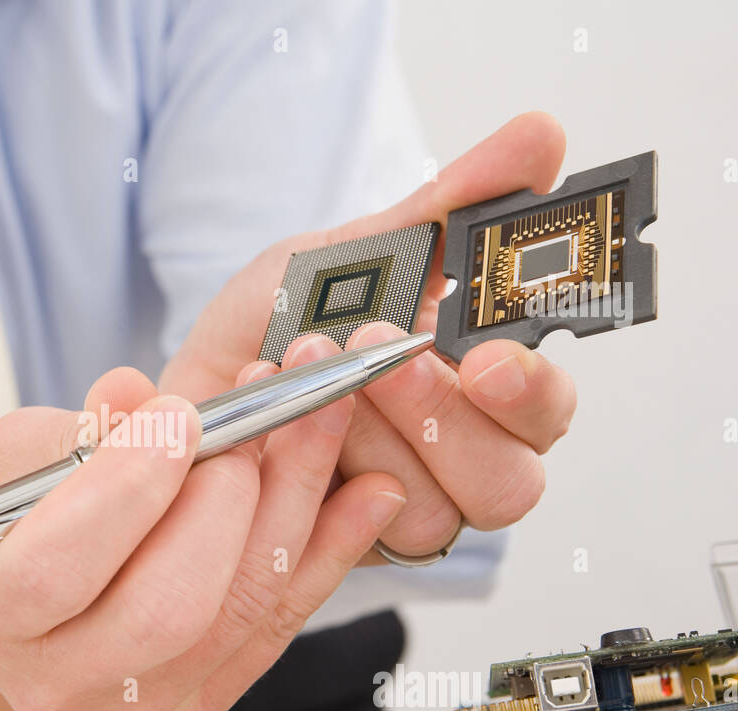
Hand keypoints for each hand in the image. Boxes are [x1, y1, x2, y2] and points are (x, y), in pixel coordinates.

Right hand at [0, 345, 405, 710]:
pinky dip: (328, 556)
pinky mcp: (195, 709)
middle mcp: (53, 681)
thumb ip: (69, 432)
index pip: (56, 569)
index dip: (125, 491)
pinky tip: (367, 493)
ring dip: (294, 509)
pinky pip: (275, 631)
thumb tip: (132, 395)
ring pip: (236, 617)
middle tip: (256, 419)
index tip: (180, 415)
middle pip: (166, 609)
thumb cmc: (10, 527)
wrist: (20, 618)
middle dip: (226, 501)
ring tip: (323, 420)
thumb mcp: (12, 463)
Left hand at [160, 112, 576, 559]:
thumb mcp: (353, 252)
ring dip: (366, 440)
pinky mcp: (346, 547)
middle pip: (510, 482)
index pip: (545, 407)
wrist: (192, 382)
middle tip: (379, 361)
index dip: (530, 391)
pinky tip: (271, 426)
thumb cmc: (276, 324)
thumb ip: (444, 208)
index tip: (485, 358)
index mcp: (477, 387)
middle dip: (439, 420)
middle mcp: (455, 456)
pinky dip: (312, 475)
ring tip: (301, 375)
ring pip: (438, 514)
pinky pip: (358, 538)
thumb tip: (539, 136)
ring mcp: (401, 507)